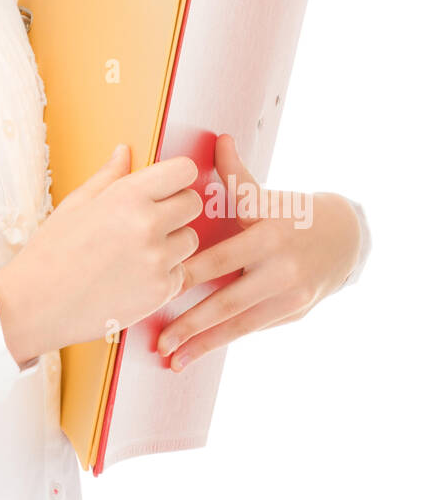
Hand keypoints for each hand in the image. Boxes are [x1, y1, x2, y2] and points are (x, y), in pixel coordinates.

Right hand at [0, 143, 202, 365]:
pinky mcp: (161, 292)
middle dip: (178, 207)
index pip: (184, 171)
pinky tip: (136, 276)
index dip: (178, 176)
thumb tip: (124, 151)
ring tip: (139, 251)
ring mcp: (157, 260)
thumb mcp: (76, 203)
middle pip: (193, 204)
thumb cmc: (51, 250)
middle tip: (152, 219)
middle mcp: (148, 224)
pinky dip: (165, 275)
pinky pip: (181, 274)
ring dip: (173, 243)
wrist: (37, 304)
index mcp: (127, 196)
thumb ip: (108, 176)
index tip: (167, 185)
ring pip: (191, 240)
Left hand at [155, 134, 363, 369]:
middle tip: (159, 340)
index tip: (156, 287)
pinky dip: (222, 342)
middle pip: (229, 300)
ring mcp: (290, 296)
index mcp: (269, 234)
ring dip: (203, 344)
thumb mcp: (265, 194)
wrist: (343, 238)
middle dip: (191, 322)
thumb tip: (217, 139)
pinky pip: (251, 330)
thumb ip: (236, 174)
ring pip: (240, 324)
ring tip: (172, 360)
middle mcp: (282, 269)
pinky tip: (196, 354)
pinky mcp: (294, 314)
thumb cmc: (288, 212)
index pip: (222, 258)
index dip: (189, 274)